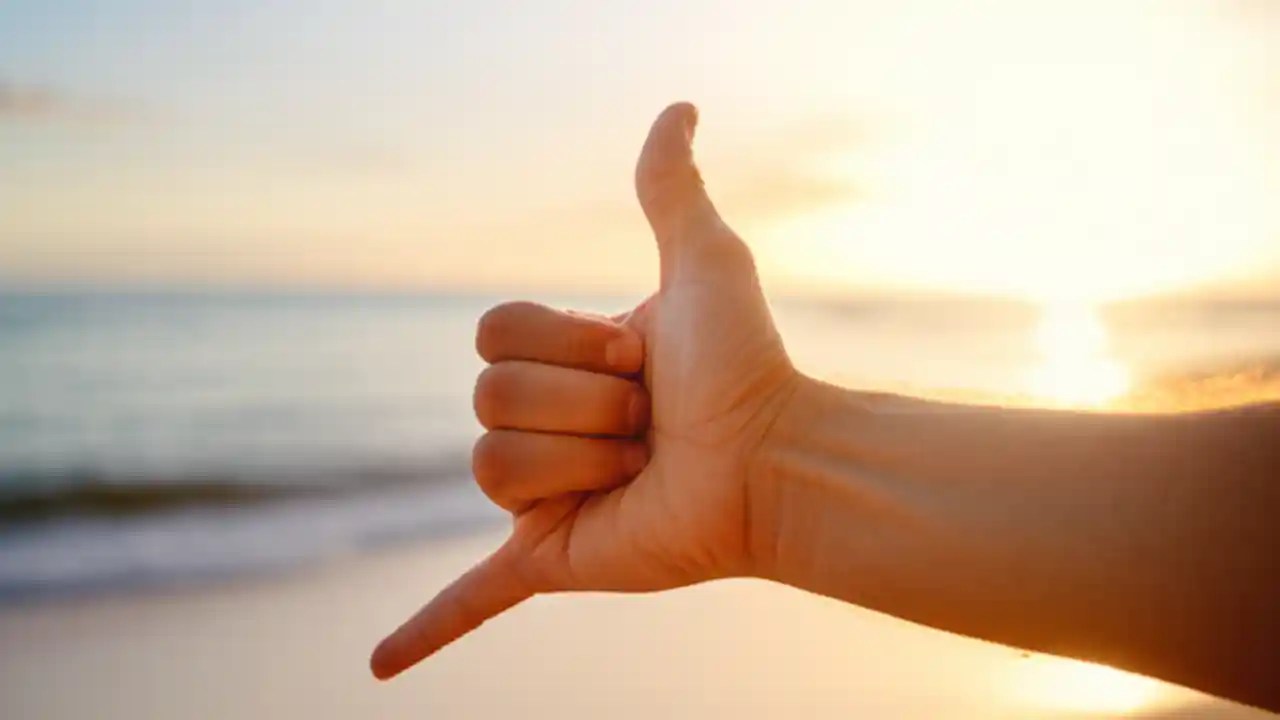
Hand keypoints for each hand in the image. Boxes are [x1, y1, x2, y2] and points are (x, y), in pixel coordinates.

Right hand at [371, 103, 799, 678]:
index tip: (638, 353)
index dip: (566, 341)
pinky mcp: (549, 560)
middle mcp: (537, 427)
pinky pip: (472, 597)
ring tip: (636, 467)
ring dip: (579, 459)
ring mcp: (539, 498)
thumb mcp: (703, 263)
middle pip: (487, 398)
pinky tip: (381, 668)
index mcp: (556, 363)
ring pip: (489, 467)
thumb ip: (670, 190)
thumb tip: (678, 109)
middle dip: (582, 403)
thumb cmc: (744, 363)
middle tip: (646, 420)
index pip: (492, 334)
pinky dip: (428, 633)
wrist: (774, 458)